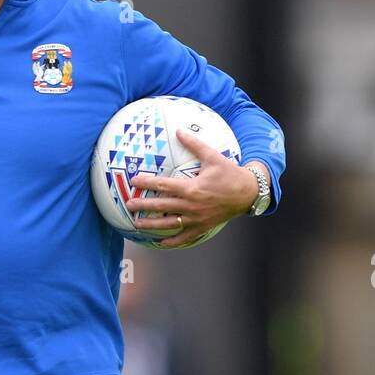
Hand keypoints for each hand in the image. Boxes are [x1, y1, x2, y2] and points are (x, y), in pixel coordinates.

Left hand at [129, 129, 258, 248]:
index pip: (163, 185)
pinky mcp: (201, 228)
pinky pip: (183, 237)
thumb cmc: (229, 173)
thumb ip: (194, 144)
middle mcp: (191, 205)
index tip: (134, 181)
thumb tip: (179, 130)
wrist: (247, 193)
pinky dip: (171, 242)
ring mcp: (195, 219)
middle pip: (161, 207)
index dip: (147, 183)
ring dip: (151, 225)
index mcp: (191, 188)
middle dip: (143, 206)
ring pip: (168, 225)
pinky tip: (160, 243)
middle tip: (128, 205)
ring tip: (136, 224)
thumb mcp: (212, 156)